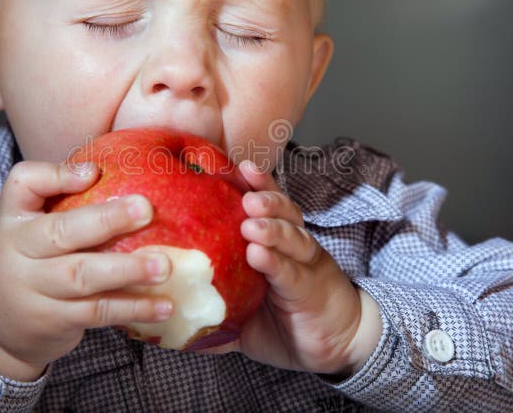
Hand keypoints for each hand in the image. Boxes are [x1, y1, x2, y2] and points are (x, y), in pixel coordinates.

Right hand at [0, 160, 172, 380]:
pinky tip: (164, 305)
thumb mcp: (29, 225)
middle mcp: (20, 252)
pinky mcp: (55, 321)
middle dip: (106, 220)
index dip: (55, 175)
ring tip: (164, 266)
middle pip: (60, 232)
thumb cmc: (29, 261)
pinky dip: (133, 308)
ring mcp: (36, 290)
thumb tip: (98, 170)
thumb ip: (57, 194)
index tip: (94, 172)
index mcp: (16, 220)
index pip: (21, 185)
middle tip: (146, 209)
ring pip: (82, 277)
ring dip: (127, 271)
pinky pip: (98, 312)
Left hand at [202, 161, 381, 376]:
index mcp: (279, 243)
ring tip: (251, 224)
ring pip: (293, 237)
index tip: (240, 167)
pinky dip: (276, 263)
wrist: (339, 346)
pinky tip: (260, 255)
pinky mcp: (310, 290)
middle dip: (266, 199)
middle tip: (246, 196)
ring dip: (272, 228)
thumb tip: (173, 316)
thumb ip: (214, 312)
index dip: (258, 184)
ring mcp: (306, 267)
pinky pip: (292, 273)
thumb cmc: (286, 322)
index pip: (269, 206)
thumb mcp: (244, 314)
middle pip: (285, 213)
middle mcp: (295, 248)